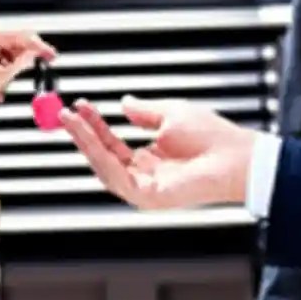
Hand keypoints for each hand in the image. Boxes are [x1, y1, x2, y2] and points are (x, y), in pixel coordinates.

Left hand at [0, 31, 55, 189]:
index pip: (12, 36)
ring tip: (7, 89)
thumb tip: (32, 55)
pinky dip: (5, 85)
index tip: (52, 56)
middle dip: (25, 58)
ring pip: (7, 62)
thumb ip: (11, 69)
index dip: (34, 45)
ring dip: (14, 74)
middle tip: (43, 69)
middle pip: (11, 46)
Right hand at [58, 95, 255, 209]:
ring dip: (85, 143)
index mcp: (151, 158)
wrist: (235, 155)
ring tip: (71, 120)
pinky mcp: (147, 197)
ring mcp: (145, 188)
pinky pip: (115, 178)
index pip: (113, 144)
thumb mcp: (171, 114)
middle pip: (103, 157)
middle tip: (65, 113)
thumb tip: (124, 102)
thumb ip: (144, 111)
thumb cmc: (213, 138)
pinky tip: (89, 137)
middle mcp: (145, 175)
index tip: (80, 106)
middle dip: (82, 134)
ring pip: (104, 167)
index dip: (94, 125)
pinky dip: (99, 157)